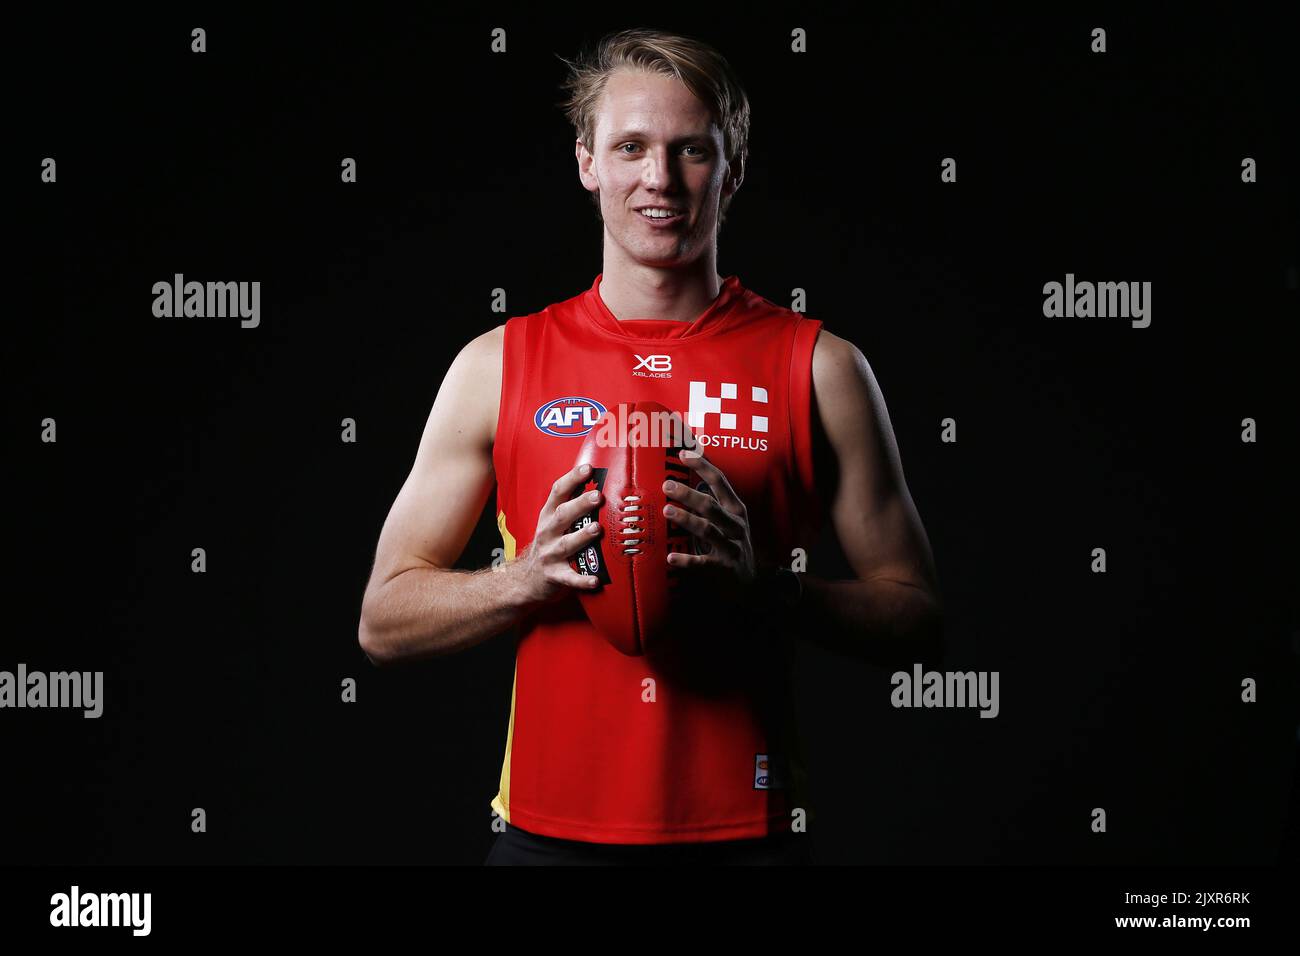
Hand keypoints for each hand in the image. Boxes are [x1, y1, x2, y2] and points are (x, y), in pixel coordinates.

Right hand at [514, 462, 603, 606]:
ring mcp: (549, 554)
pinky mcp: (554, 576)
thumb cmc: (548, 545)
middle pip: (562, 515)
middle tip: (597, 496)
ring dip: (581, 536)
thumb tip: (598, 484)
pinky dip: (581, 580)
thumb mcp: (553, 522)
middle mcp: (547, 533)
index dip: (572, 479)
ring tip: (597, 529)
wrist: (526, 578)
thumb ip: (571, 506)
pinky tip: (595, 580)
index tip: (587, 468)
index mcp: (548, 516)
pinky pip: (569, 579)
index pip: (558, 492)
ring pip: (565, 544)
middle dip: (579, 504)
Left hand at [662, 449, 757, 603]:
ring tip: (667, 510)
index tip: (684, 454)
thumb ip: (711, 503)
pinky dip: (687, 560)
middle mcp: (735, 526)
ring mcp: (731, 547)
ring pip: (708, 530)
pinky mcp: (724, 568)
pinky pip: (703, 563)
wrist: (752, 583)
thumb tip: (683, 481)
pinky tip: (671, 557)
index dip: (703, 466)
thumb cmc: (732, 545)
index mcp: (736, 509)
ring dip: (687, 519)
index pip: (720, 482)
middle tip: (667, 484)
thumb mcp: (729, 522)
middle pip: (711, 505)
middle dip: (688, 494)